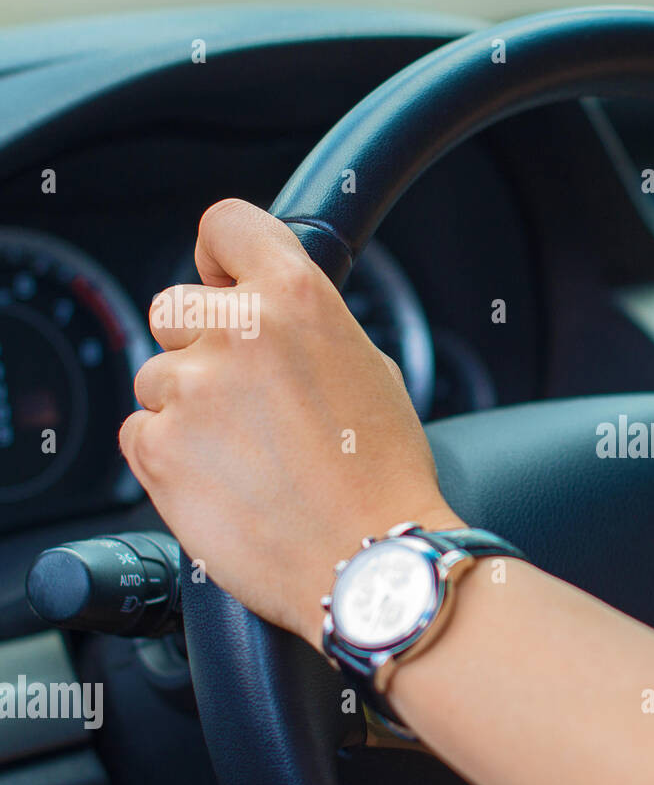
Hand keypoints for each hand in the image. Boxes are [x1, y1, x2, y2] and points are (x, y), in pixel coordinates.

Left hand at [119, 199, 462, 644]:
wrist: (367, 559)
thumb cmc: (383, 474)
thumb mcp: (367, 367)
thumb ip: (304, 326)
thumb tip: (266, 315)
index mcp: (295, 299)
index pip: (225, 224)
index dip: (220, 255)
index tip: (223, 280)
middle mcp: (236, 333)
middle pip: (174, 306)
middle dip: (202, 344)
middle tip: (249, 396)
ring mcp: (189, 391)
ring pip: (157, 377)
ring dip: (190, 406)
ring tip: (250, 454)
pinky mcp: (157, 449)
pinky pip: (141, 431)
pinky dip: (174, 453)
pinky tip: (227, 479)